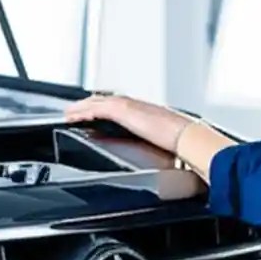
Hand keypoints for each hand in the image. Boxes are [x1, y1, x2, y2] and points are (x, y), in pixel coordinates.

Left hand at [64, 93, 193, 153]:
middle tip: (76, 110)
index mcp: (149, 113)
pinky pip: (97, 109)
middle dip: (90, 104)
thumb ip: (164, 147)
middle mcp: (138, 106)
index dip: (107, 107)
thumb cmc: (187, 143)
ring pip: (99, 102)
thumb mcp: (171, 144)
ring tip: (70, 113)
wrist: (190, 138)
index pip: (123, 106)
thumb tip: (169, 159)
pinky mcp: (123, 111)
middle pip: (107, 100)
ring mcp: (130, 107)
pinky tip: (74, 117)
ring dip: (82, 107)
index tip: (97, 111)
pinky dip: (84, 113)